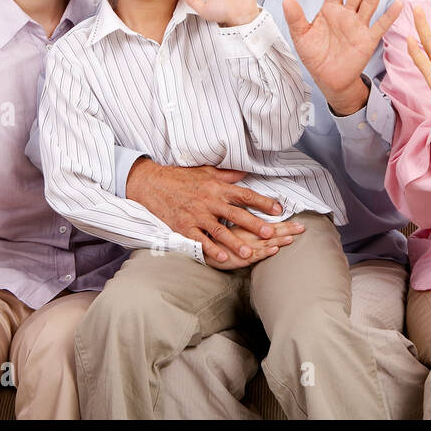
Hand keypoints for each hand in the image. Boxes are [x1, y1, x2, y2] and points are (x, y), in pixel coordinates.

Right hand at [125, 159, 300, 263]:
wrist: (152, 183)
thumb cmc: (181, 177)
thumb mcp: (206, 171)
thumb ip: (227, 175)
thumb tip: (246, 172)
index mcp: (217, 187)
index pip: (245, 195)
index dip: (263, 202)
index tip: (279, 210)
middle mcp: (209, 201)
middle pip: (237, 214)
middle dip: (255, 225)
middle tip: (271, 234)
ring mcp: (196, 215)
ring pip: (220, 230)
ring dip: (236, 242)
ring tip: (250, 252)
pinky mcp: (184, 227)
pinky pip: (200, 240)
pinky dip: (212, 250)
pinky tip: (223, 258)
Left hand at [284, 0, 402, 115]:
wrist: (327, 78)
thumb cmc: (314, 55)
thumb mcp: (301, 36)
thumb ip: (296, 18)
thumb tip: (288, 0)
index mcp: (330, 10)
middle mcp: (346, 14)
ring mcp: (359, 26)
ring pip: (370, 3)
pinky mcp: (367, 40)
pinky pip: (380, 25)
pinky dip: (389, 15)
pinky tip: (398, 3)